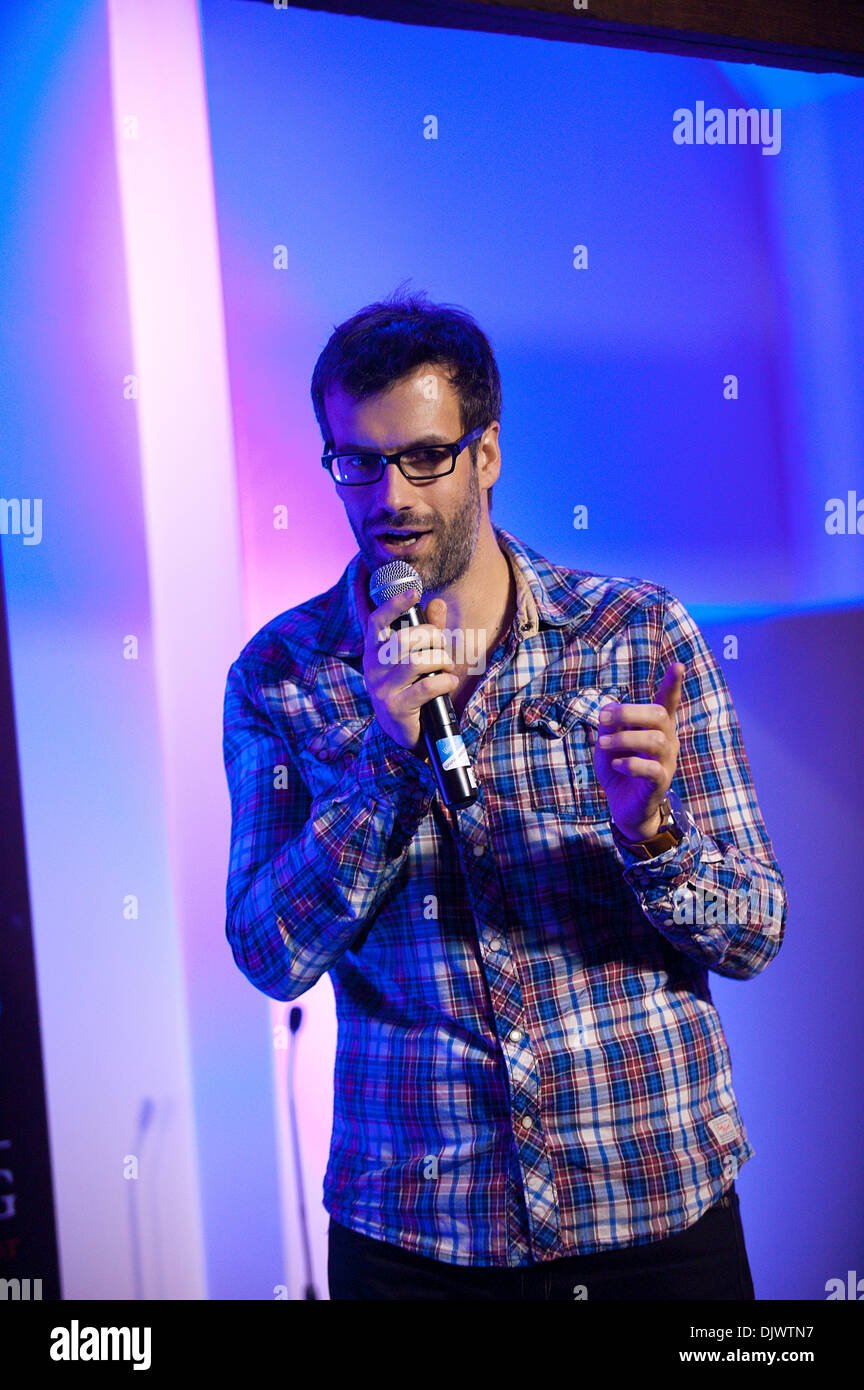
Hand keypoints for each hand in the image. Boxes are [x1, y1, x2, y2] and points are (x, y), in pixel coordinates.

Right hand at [363, 587, 457, 756]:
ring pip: (416, 662)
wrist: (403, 734)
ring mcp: (381, 689)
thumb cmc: (412, 690)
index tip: (413, 591)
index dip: (394, 605)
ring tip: (447, 666)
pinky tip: (450, 682)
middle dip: (432, 637)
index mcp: (374, 652)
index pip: (377, 622)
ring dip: (441, 660)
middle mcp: (373, 668)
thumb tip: (437, 603)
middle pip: (404, 639)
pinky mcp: (395, 708)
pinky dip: (445, 681)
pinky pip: (426, 687)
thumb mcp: (418, 659)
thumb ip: (428, 632)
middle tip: (444, 645)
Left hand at [590, 663, 684, 839]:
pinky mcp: (660, 783)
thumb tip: (609, 711)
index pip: (667, 702)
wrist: (623, 806)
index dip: (673, 684)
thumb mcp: (607, 744)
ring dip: (625, 738)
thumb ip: (609, 727)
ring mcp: (666, 762)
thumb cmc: (618, 769)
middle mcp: (667, 741)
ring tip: (604, 745)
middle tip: (603, 719)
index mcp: (656, 728)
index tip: (679, 665)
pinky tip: (617, 764)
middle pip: (659, 715)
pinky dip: (631, 763)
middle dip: (629, 712)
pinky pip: (652, 769)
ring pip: (656, 740)